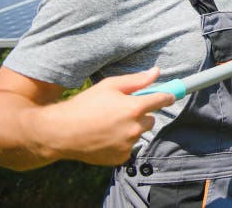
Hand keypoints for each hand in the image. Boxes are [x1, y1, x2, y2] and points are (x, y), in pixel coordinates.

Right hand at [42, 67, 174, 165]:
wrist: (60, 133)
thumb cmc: (84, 105)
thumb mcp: (109, 86)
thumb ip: (136, 80)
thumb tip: (157, 72)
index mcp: (134, 108)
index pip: (161, 100)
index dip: (167, 96)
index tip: (171, 95)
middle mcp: (134, 128)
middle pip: (150, 119)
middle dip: (141, 114)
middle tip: (121, 111)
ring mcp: (128, 144)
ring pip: (138, 133)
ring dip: (130, 128)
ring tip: (107, 124)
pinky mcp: (120, 158)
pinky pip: (128, 146)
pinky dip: (121, 142)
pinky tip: (104, 137)